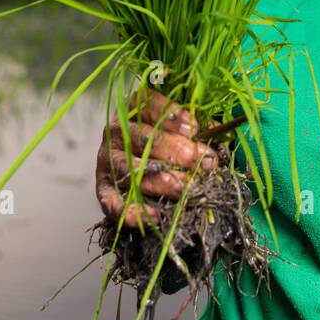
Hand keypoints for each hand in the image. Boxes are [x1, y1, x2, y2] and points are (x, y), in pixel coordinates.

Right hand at [95, 88, 219, 229]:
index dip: (172, 116)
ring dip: (161, 180)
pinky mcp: (103, 187)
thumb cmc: (164, 135)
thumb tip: (216, 130)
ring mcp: (108, 159)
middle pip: (144, 138)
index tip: (195, 128)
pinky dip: (131, 210)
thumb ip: (195, 126)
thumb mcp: (178, 123)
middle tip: (202, 161)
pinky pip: (112, 201)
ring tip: (184, 188)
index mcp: (134, 108)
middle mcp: (117, 131)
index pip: (149, 104)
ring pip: (132, 169)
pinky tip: (155, 215)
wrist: (134, 159)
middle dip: (177, 151)